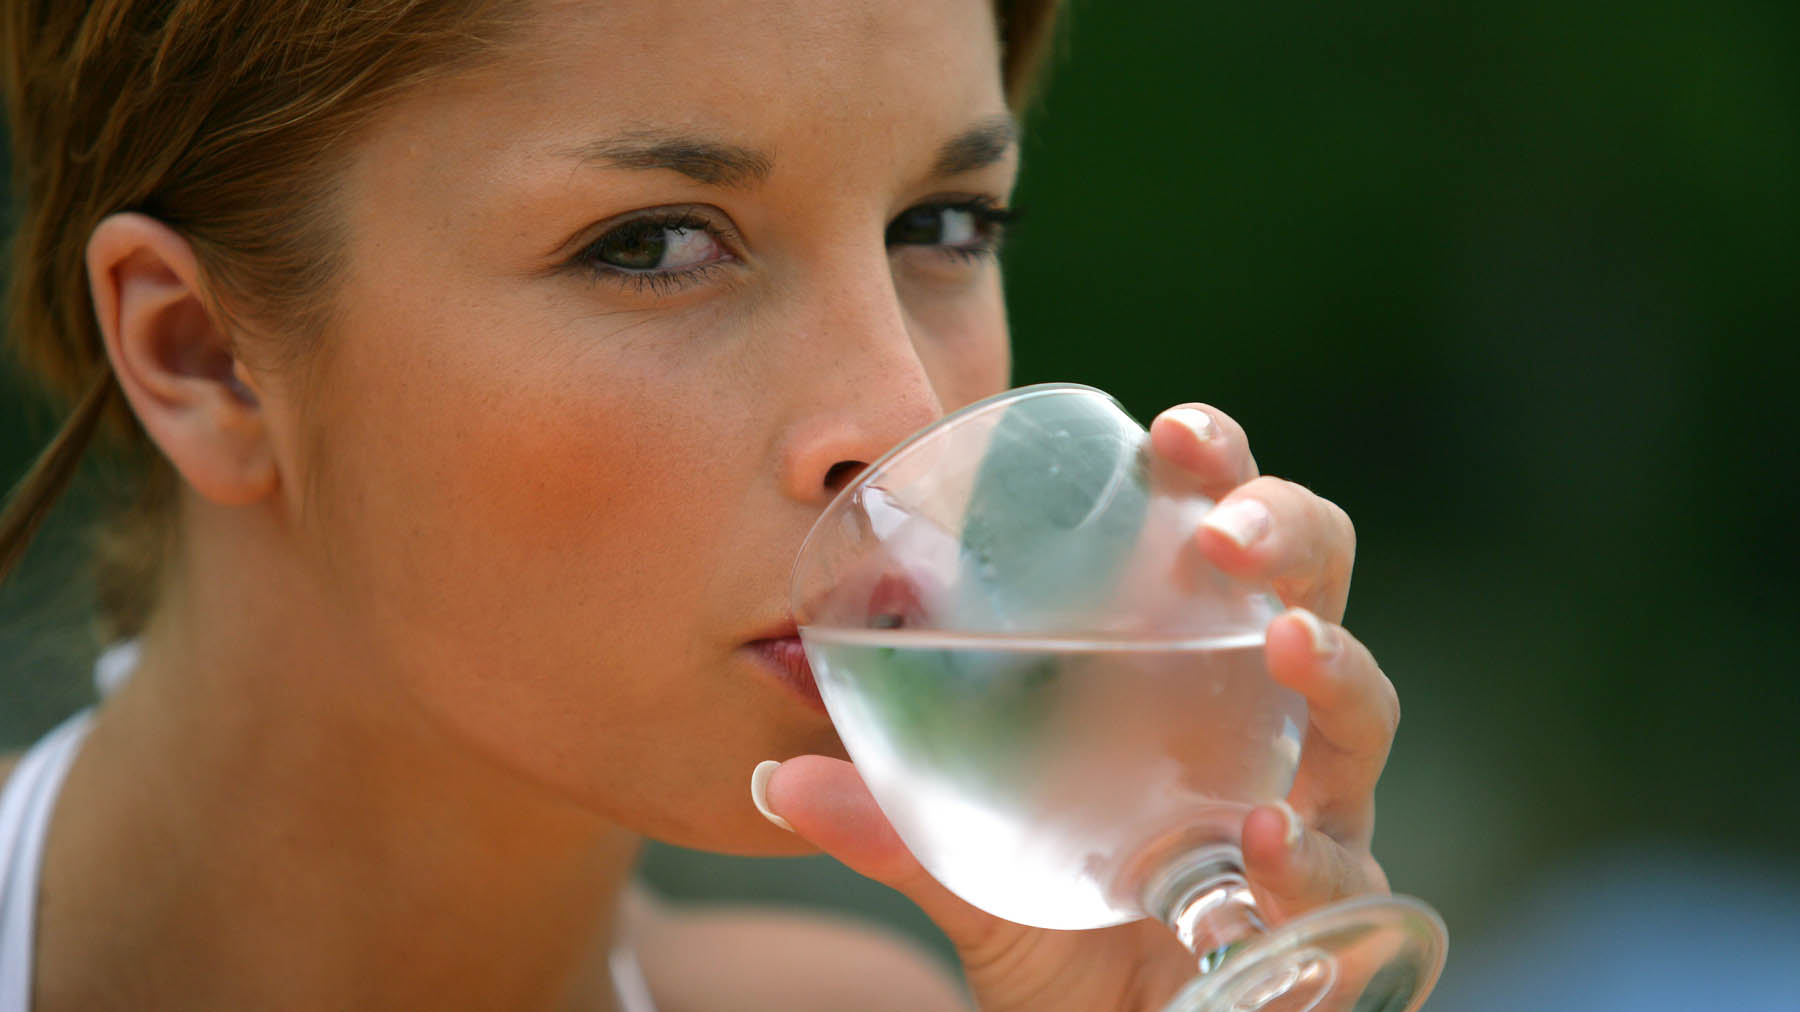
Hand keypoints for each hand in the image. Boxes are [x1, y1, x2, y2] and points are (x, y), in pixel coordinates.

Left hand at [761, 403, 1399, 1010]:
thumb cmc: (1052, 921)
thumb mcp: (965, 862)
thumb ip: (892, 821)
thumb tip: (776, 776)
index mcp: (1182, 665)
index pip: (1217, 536)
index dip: (1216, 468)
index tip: (1171, 432)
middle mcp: (1261, 718)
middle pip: (1314, 586)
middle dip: (1289, 533)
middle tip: (1225, 531)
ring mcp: (1311, 805)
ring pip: (1360, 713)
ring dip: (1334, 667)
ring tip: (1285, 643)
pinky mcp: (1327, 907)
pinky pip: (1342, 868)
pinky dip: (1310, 849)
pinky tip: (1262, 835)